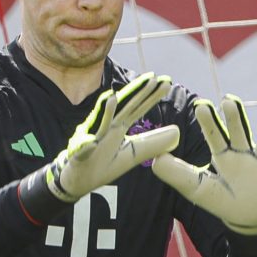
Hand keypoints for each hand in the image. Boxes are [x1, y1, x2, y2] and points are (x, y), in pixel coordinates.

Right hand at [40, 73, 179, 202]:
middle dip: (136, 94)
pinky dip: (85, 146)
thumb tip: (177, 133)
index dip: (151, 96)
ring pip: (99, 124)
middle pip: (123, 109)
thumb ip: (152, 143)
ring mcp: (93, 139)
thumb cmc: (104, 163)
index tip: (166, 82)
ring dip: (104, 112)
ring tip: (112, 97)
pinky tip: (90, 142)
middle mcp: (107, 128)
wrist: (79, 179)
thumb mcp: (132, 154)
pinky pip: (83, 151)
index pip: (138, 108)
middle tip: (152, 78)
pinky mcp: (80, 155)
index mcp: (119, 127)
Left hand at [150, 95, 256, 235]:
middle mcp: (242, 152)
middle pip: (240, 130)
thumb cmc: (218, 198)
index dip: (208, 121)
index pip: (214, 134)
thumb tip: (155, 159)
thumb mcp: (194, 187)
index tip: (202, 106)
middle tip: (228, 101)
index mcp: (222, 153)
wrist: (242, 218)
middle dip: (235, 116)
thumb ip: (176, 174)